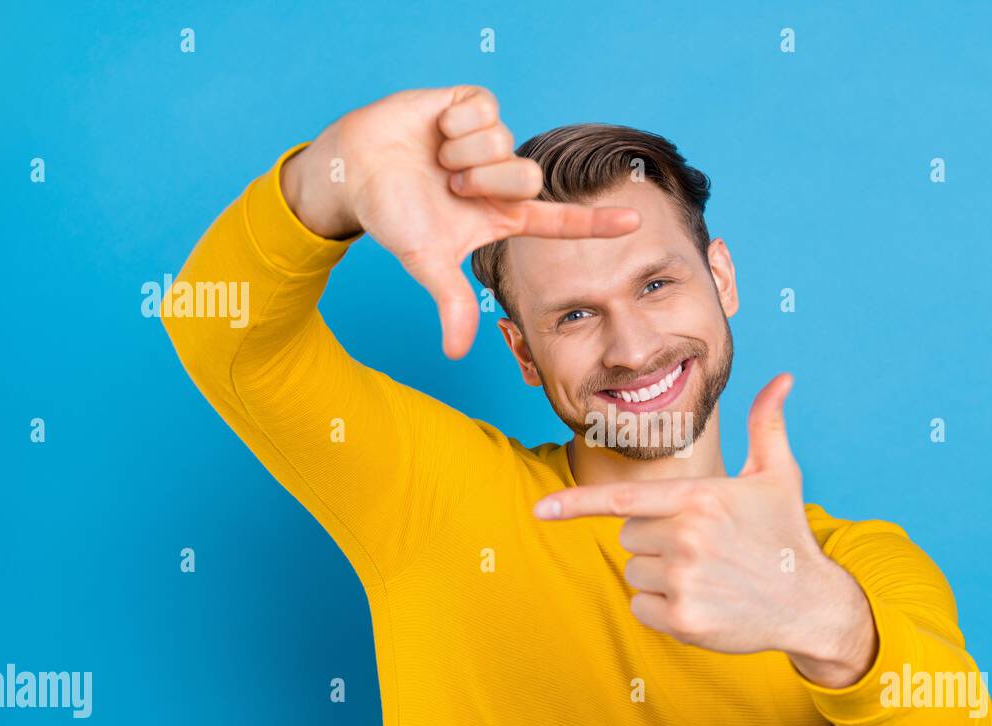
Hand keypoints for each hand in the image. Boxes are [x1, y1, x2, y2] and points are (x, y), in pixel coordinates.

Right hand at [280, 86, 640, 358]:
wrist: (354, 169)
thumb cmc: (392, 215)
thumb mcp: (425, 260)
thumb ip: (450, 302)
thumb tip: (456, 354)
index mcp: (503, 214)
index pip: (560, 221)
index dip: (597, 223)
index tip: (637, 221)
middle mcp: (503, 177)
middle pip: (530, 176)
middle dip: (485, 183)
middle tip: (451, 187)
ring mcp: (489, 141)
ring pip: (504, 142)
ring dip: (462, 154)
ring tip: (437, 160)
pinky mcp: (471, 105)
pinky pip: (483, 110)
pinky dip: (453, 123)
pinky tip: (435, 130)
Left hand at [533, 374, 877, 686]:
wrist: (811, 602)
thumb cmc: (787, 534)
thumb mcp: (779, 475)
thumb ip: (767, 425)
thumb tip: (782, 378)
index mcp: (700, 498)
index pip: (623, 499)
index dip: (577, 504)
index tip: (540, 510)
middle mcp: (687, 537)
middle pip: (629, 535)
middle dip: (656, 539)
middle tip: (704, 548)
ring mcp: (684, 581)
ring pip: (635, 571)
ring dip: (661, 575)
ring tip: (708, 575)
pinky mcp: (683, 619)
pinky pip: (641, 606)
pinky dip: (663, 609)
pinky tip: (703, 603)